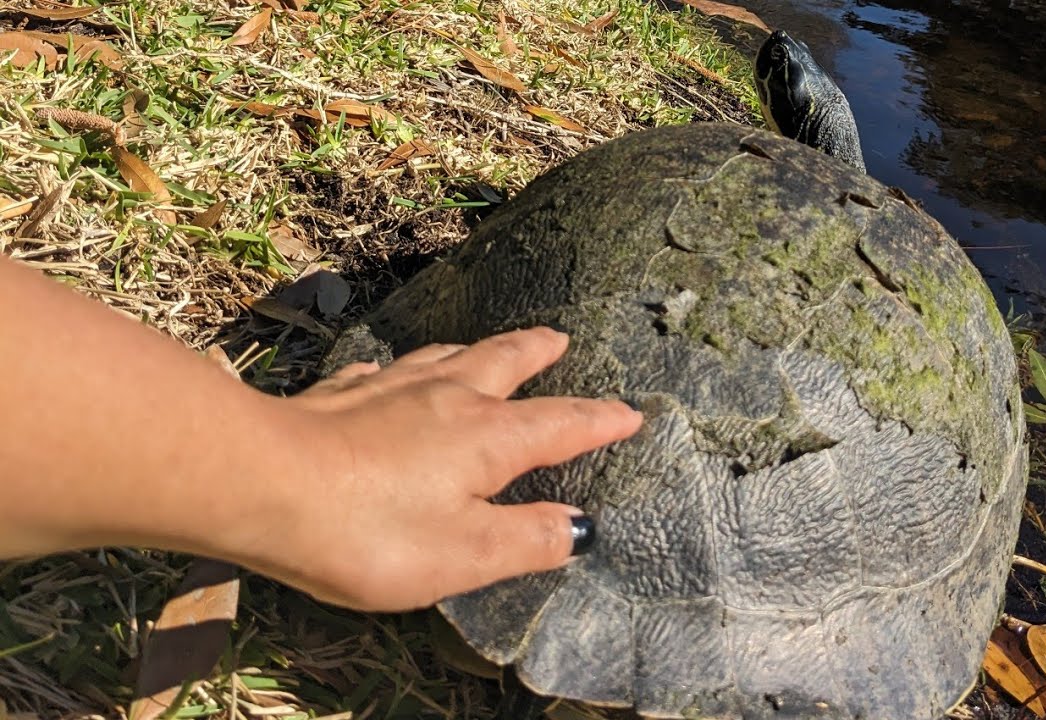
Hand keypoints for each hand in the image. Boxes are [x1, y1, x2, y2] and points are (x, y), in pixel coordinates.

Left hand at [244, 327, 641, 611]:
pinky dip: (404, 370)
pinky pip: (386, 371)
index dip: (600, 420)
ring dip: (479, 350)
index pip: (562, 424)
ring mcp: (390, 388)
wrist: (260, 482)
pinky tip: (389, 373)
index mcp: (488, 438)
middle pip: (505, 363)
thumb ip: (526, 540)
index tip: (631, 413)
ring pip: (448, 357)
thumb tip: (579, 529)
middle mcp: (447, 398)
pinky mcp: (341, 394)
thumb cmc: (369, 530)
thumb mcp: (464, 554)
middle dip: (538, 353)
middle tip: (559, 339)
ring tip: (490, 347)